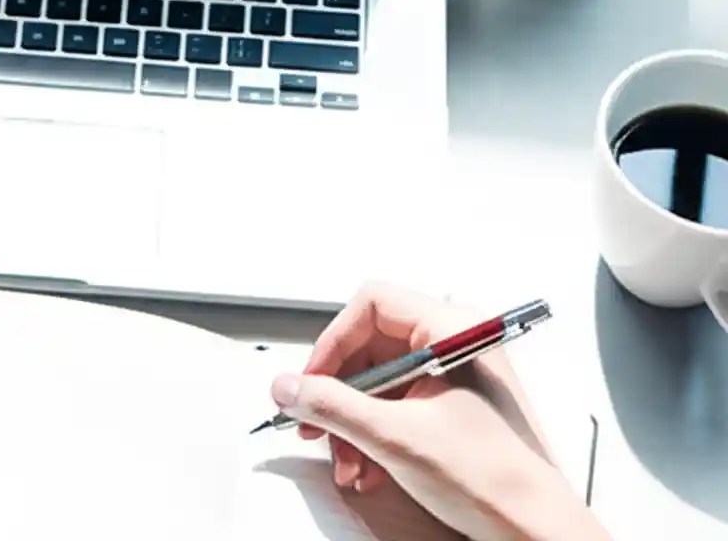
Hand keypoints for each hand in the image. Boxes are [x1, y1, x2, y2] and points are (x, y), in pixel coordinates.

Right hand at [271, 282, 608, 540]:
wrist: (534, 528)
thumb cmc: (494, 478)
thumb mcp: (394, 437)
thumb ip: (332, 406)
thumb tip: (289, 387)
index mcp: (451, 330)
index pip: (371, 306)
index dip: (332, 343)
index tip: (311, 381)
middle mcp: (453, 344)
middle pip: (369, 347)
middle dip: (337, 394)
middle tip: (314, 422)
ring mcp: (453, 375)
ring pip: (378, 382)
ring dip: (351, 423)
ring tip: (345, 459)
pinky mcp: (451, 405)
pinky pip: (395, 405)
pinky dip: (373, 435)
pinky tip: (368, 468)